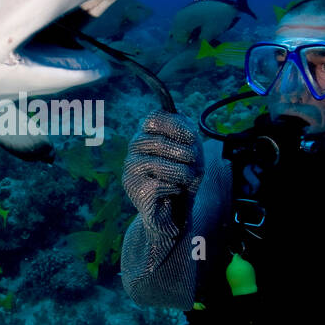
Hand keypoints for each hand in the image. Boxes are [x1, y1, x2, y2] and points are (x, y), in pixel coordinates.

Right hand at [122, 111, 203, 235]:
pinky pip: (158, 184)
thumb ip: (188, 132)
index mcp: (148, 134)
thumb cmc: (184, 178)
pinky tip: (174, 191)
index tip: (192, 137)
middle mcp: (134, 148)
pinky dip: (173, 188)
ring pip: (157, 164)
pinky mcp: (133, 188)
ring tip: (186, 178)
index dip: (175, 125)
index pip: (154, 118)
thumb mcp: (193, 152)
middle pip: (158, 141)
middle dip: (183, 152)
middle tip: (193, 162)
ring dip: (181, 171)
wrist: (177, 211)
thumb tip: (179, 114)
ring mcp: (130, 168)